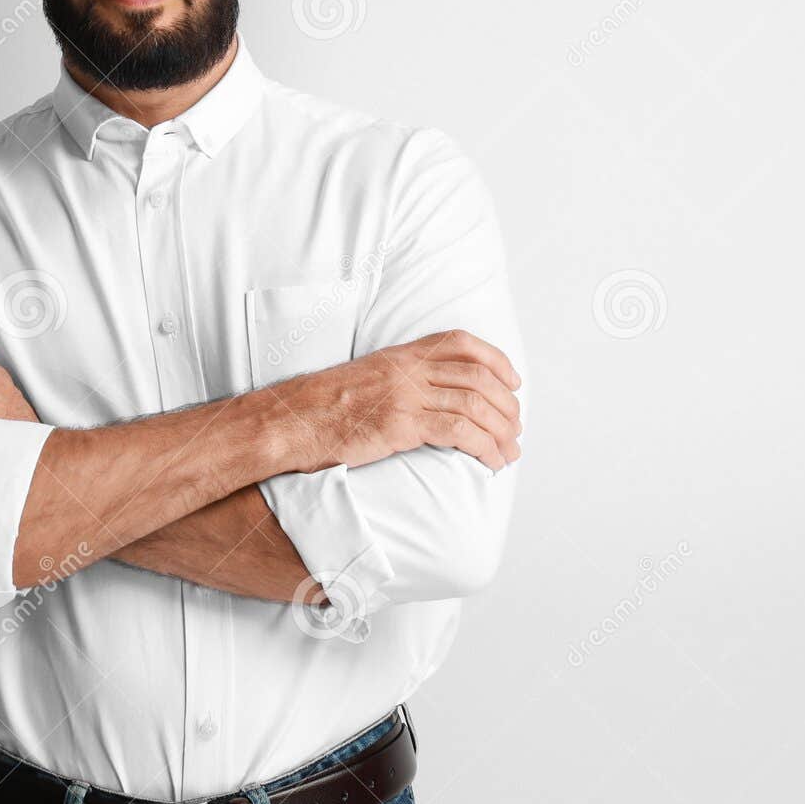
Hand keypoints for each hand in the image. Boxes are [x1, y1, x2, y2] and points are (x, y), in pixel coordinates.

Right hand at [285, 329, 521, 473]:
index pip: (460, 342)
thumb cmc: (320, 409)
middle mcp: (407, 370)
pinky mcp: (400, 426)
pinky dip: (484, 447)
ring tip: (510, 452)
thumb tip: (428, 398)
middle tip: (516, 429)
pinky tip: (491, 461)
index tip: (513, 382)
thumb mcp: (364, 380)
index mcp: (399, 355)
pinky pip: (458, 431)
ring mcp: (404, 396)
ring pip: (474, 404)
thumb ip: (397, 380)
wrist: (289, 422)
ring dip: (501, 431)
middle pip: (477, 376)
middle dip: (507, 404)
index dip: (496, 360)